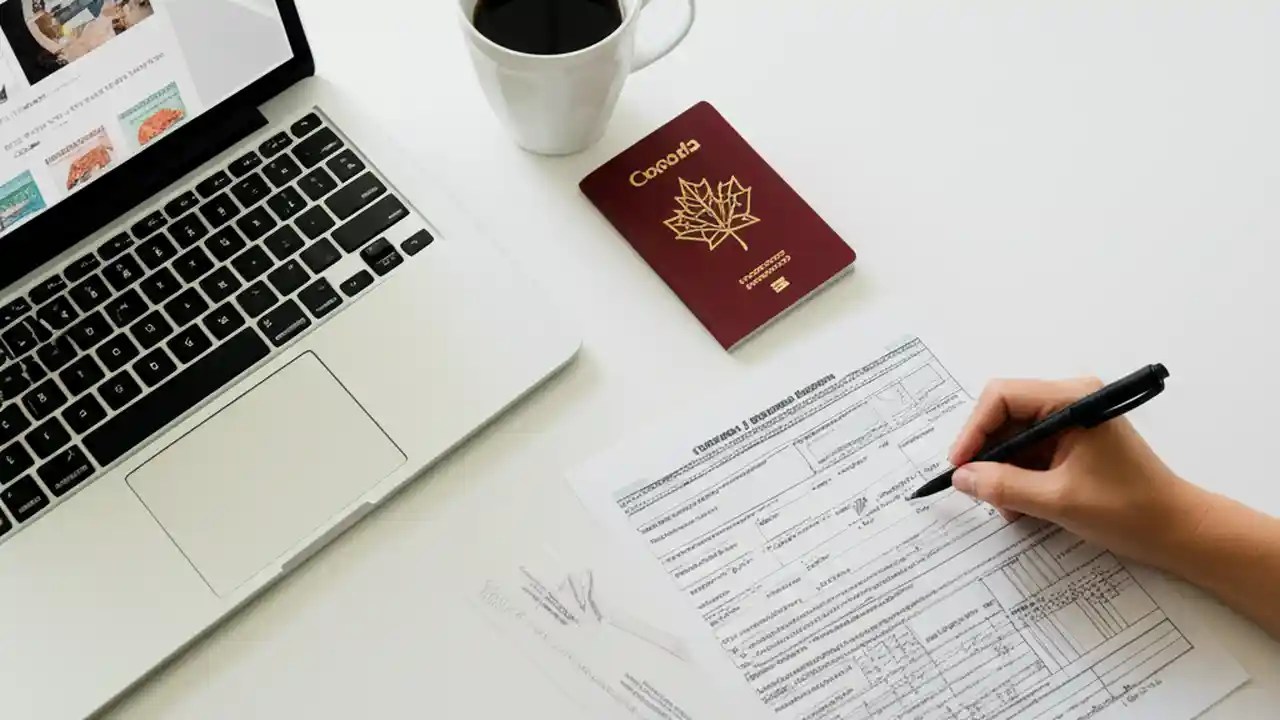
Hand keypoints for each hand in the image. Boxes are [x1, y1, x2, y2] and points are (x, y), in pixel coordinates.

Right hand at [949, 377, 1212, 569]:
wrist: (1179, 530)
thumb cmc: (1127, 510)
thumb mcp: (1057, 500)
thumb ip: (1004, 486)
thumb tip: (961, 477)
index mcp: (1072, 399)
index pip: (1002, 397)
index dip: (973, 430)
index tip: (959, 466)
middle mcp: (1071, 400)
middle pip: (1006, 415)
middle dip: (988, 454)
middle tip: (977, 490)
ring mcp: (1075, 421)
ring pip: (1016, 437)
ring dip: (1004, 471)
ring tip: (1006, 508)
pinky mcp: (1076, 442)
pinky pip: (1032, 451)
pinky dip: (1020, 476)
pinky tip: (1022, 506)